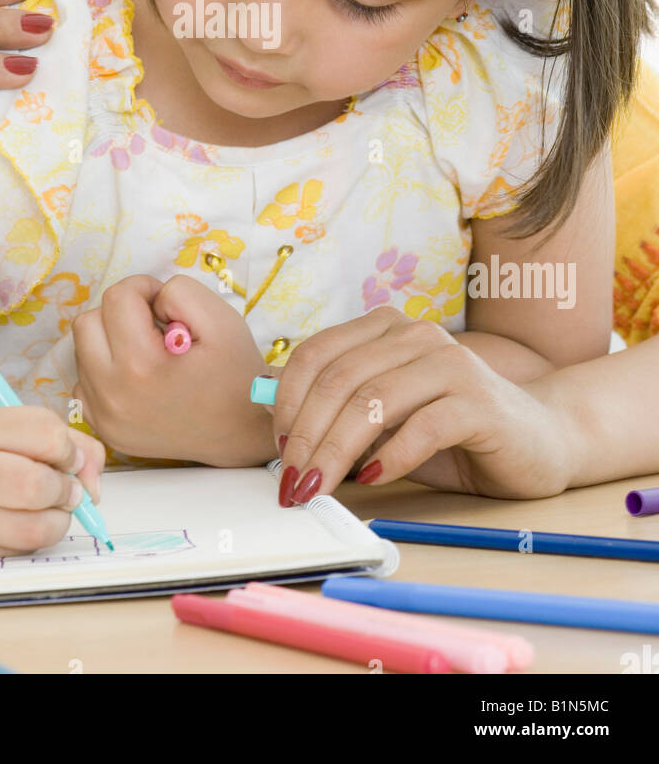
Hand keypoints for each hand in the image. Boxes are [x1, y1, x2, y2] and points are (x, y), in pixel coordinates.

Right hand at [0, 405, 104, 556]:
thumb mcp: (1, 422)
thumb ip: (60, 438)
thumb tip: (95, 478)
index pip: (46, 435)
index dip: (69, 450)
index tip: (67, 456)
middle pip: (38, 486)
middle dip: (66, 491)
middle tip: (66, 490)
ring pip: (30, 529)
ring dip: (57, 522)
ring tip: (53, 509)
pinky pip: (12, 551)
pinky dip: (31, 540)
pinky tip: (25, 523)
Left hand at [71, 274, 274, 464]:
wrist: (242, 431)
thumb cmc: (235, 374)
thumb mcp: (221, 318)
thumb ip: (179, 293)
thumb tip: (147, 301)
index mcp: (140, 367)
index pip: (116, 298)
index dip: (144, 289)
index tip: (167, 308)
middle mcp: (112, 395)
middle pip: (87, 322)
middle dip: (120, 313)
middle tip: (154, 326)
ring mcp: (104, 417)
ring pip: (82, 350)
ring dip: (110, 339)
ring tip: (147, 350)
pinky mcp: (103, 429)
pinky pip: (85, 381)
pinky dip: (106, 369)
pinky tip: (137, 375)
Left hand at [273, 306, 574, 504]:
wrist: (538, 440)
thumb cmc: (449, 432)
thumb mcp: (385, 418)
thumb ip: (340, 412)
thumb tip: (276, 427)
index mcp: (386, 328)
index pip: (316, 354)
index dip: (287, 403)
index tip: (278, 449)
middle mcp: (416, 334)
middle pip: (338, 380)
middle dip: (306, 436)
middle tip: (292, 481)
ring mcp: (450, 364)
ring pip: (372, 402)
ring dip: (336, 452)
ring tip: (320, 487)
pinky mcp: (478, 403)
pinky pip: (421, 427)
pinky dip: (389, 457)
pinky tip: (373, 478)